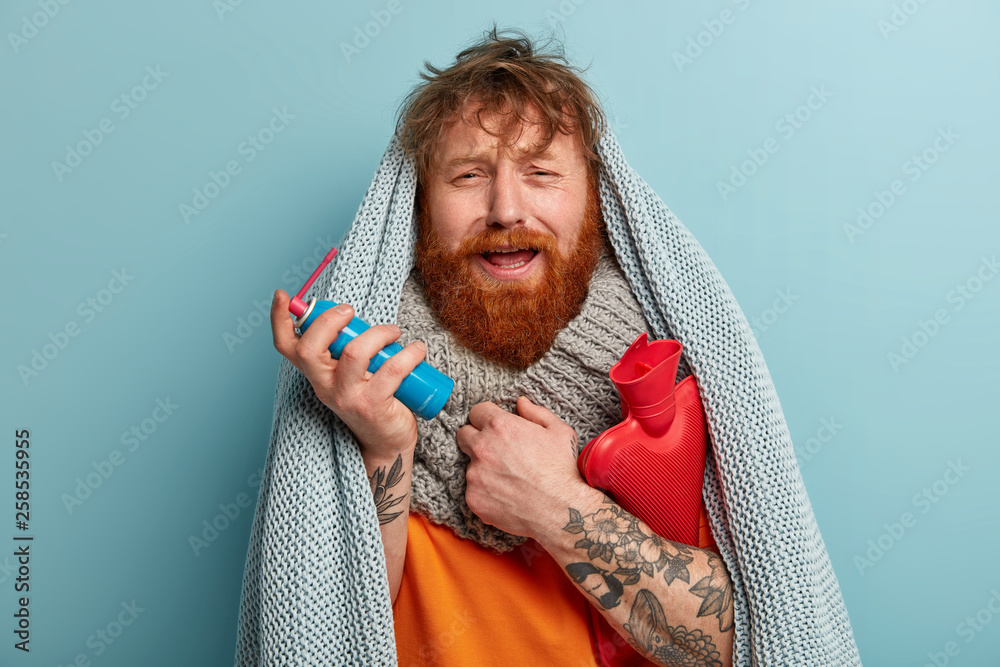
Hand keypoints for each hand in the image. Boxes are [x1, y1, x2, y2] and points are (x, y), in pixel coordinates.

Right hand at [270, 289, 426, 456]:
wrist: (386, 441)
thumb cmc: (371, 398)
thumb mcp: (350, 372)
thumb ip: (346, 347)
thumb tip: (355, 315)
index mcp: (316, 373)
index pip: (287, 347)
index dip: (279, 319)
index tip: (283, 295)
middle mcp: (324, 386)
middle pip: (310, 348)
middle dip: (330, 321)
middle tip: (351, 312)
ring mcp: (346, 397)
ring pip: (354, 353)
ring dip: (379, 334)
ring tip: (394, 332)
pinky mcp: (372, 405)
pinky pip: (391, 371)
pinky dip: (409, 354)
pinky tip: (417, 350)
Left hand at [456, 396, 590, 540]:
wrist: (560, 511)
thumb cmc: (562, 470)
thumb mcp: (559, 432)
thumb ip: (536, 412)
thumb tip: (521, 403)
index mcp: (500, 426)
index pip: (476, 411)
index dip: (487, 418)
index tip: (495, 427)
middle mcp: (482, 447)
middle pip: (464, 434)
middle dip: (476, 438)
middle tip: (496, 451)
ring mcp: (475, 474)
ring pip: (470, 465)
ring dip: (483, 468)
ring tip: (508, 478)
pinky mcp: (473, 498)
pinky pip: (473, 490)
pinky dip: (485, 491)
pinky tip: (506, 495)